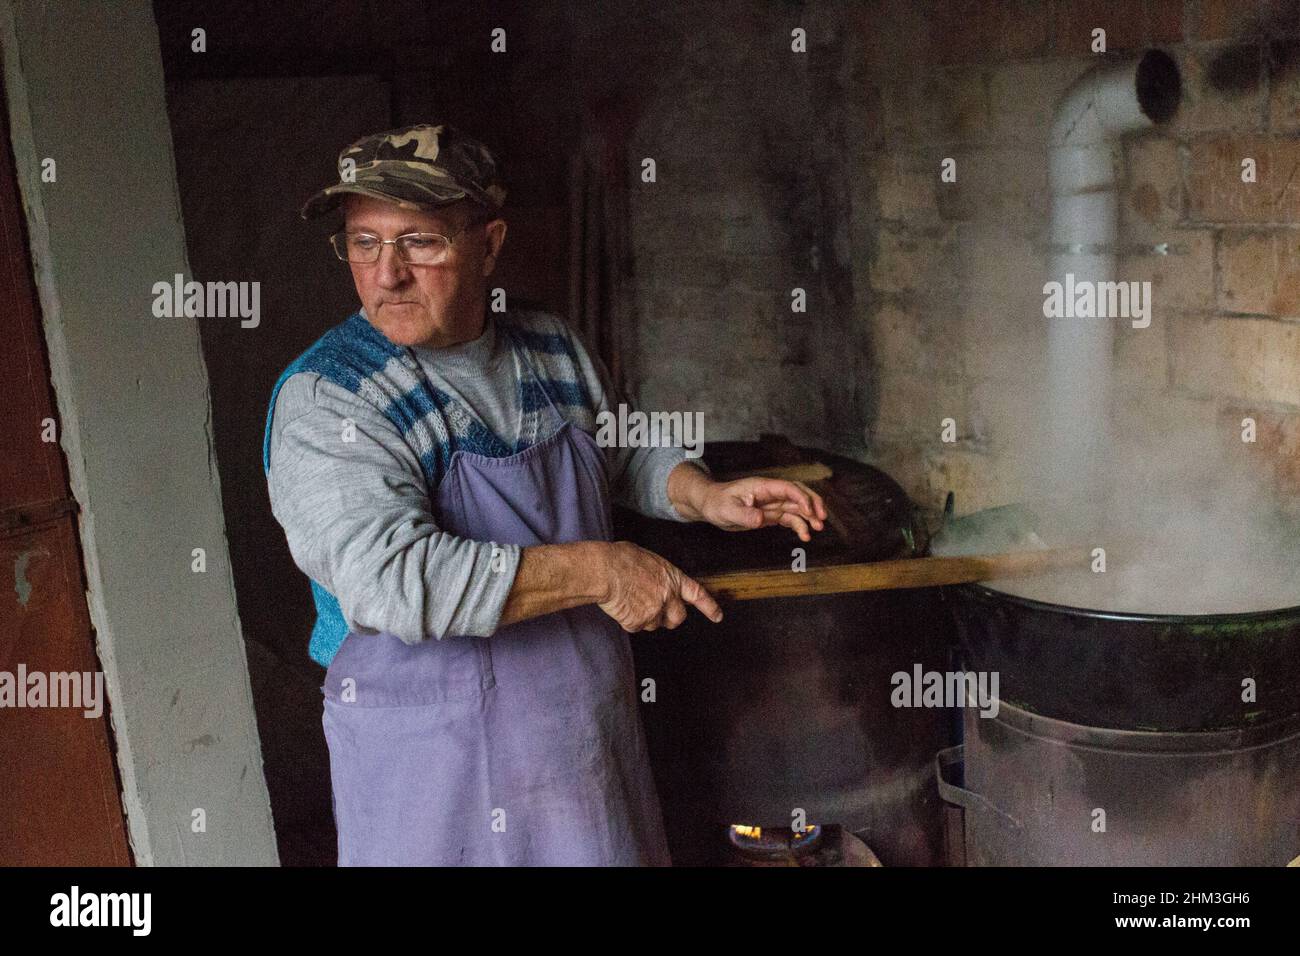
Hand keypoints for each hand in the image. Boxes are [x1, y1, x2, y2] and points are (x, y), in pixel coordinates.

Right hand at [597, 541, 722, 631]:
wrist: (605, 570)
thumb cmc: (621, 559)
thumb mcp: (648, 559)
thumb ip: (658, 574)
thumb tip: (653, 579)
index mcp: (672, 578)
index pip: (698, 594)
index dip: (709, 607)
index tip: (717, 616)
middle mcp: (667, 597)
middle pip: (677, 618)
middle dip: (669, 618)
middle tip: (654, 609)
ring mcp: (653, 612)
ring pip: (654, 624)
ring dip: (645, 617)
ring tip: (630, 599)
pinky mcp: (638, 622)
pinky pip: (635, 627)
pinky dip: (628, 620)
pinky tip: (621, 605)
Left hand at [695, 477, 826, 541]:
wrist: (710, 505)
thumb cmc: (717, 503)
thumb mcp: (727, 511)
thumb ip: (745, 515)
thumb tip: (762, 519)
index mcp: (763, 487)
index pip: (788, 488)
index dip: (801, 498)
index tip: (809, 512)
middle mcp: (771, 494)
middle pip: (799, 493)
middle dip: (813, 504)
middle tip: (822, 519)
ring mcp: (772, 504)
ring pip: (797, 507)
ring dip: (809, 517)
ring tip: (817, 530)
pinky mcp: (770, 515)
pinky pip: (790, 518)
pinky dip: (799, 525)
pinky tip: (805, 536)